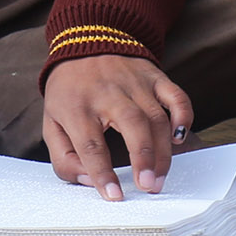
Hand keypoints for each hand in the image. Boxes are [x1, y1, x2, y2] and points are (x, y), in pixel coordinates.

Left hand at [43, 54, 193, 200]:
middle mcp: (107, 92)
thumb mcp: (51, 123)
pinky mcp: (153, 76)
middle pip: (131, 125)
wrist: (83, 39)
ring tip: (159, 178)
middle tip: (148, 187)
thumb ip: (64, 159)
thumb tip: (90, 183)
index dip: (103, 173)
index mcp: (77, 107)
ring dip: (162, 150)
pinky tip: (179, 137)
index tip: (115, 195)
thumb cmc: (69, 91)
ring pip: (156, 117)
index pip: (91, 145)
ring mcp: (134, 82)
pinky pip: (176, 95)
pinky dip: (183, 116)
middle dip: (143, 158)